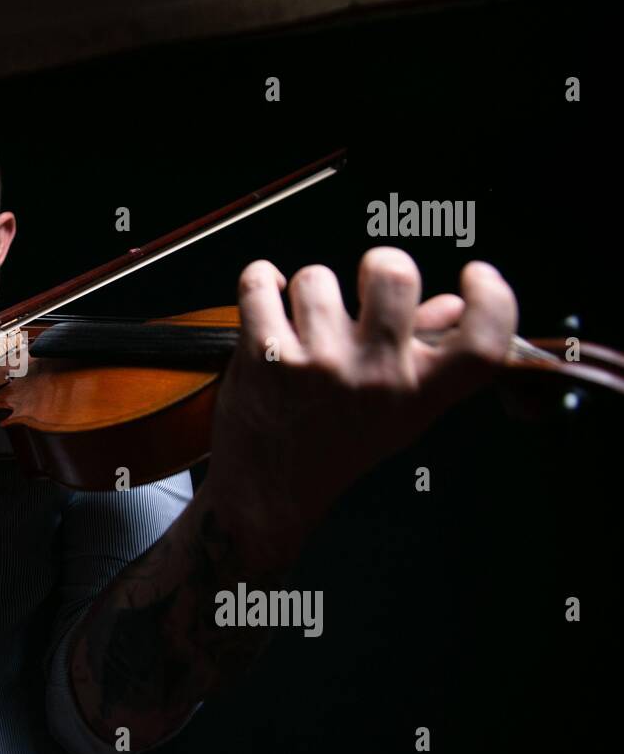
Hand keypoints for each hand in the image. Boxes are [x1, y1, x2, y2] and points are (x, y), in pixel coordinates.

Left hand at [206, 247, 516, 568]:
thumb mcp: (396, 410)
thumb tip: (455, 305)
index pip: (483, 341)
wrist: (268, 489)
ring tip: (303, 325)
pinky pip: (260, 281)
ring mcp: (318, 366)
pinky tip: (268, 304)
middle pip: (393, 274)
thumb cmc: (336, 442)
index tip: (476, 275)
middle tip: (367, 285)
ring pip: (316, 277)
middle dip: (378, 264)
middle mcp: (375, 379)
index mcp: (420, 395)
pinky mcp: (265, 356)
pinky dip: (260, 282)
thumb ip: (429, 356)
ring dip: (306, 292)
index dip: (493, 298)